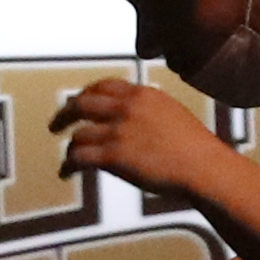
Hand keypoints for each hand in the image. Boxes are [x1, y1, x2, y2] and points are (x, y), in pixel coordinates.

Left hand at [49, 77, 222, 198]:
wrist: (203, 167)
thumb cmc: (196, 148)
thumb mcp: (172, 114)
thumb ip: (149, 111)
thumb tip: (133, 119)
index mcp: (142, 94)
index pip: (104, 86)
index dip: (86, 94)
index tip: (79, 102)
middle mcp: (127, 107)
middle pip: (82, 102)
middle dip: (66, 113)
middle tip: (56, 124)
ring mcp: (118, 130)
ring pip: (78, 133)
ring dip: (69, 146)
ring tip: (68, 157)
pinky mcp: (113, 155)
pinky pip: (79, 156)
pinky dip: (68, 165)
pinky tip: (66, 173)